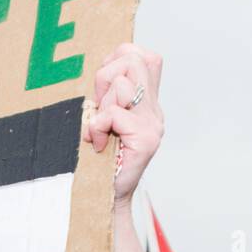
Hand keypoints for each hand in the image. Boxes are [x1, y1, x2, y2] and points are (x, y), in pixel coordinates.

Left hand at [84, 43, 163, 209]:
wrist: (109, 196)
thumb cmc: (101, 158)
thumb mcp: (102, 118)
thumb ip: (107, 95)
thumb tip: (102, 70)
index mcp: (146, 101)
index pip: (144, 56)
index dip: (118, 58)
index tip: (103, 86)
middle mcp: (153, 109)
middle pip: (134, 59)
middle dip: (105, 75)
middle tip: (99, 106)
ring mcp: (152, 123)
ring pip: (123, 83)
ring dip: (101, 105)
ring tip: (100, 128)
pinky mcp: (146, 138)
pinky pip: (113, 114)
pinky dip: (97, 127)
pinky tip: (99, 143)